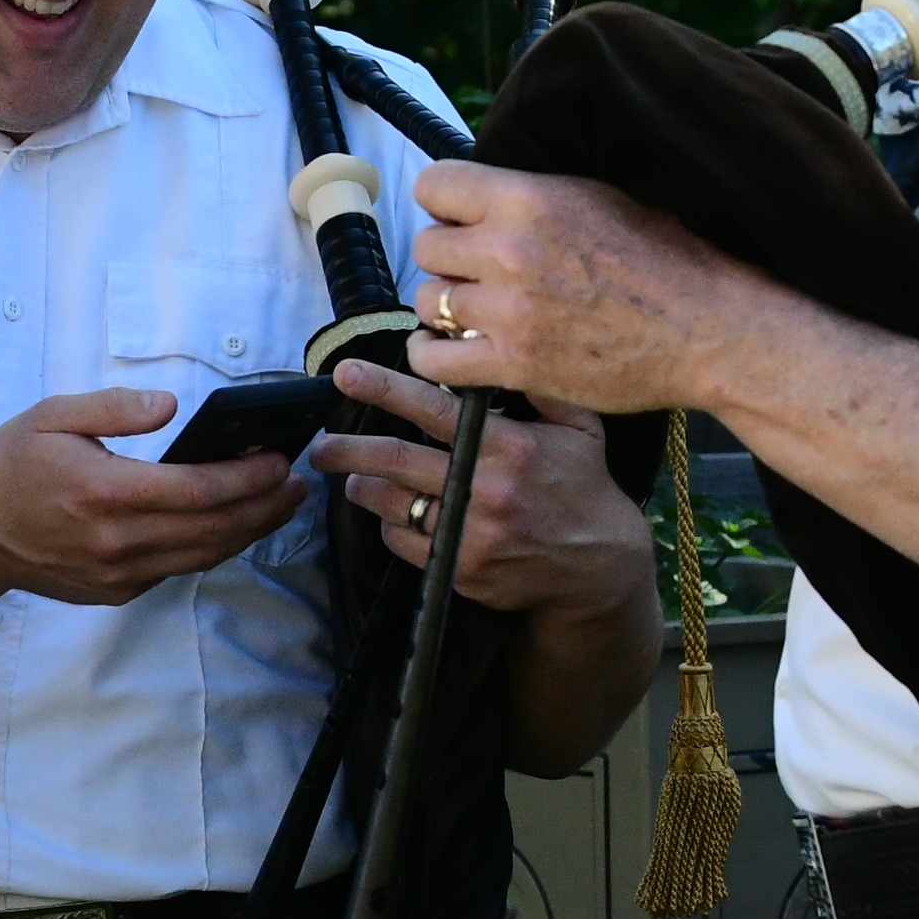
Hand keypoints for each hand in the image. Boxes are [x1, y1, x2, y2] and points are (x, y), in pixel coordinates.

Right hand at [0, 387, 302, 606]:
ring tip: (279, 505)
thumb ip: (114, 407)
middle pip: (214, 529)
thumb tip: (170, 405)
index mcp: (104, 491)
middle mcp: (116, 539)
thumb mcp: (53, 416)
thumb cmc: (12, 468)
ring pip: (204, 556)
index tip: (279, 460)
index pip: (198, 489)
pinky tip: (231, 525)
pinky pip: (178, 570)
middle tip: (296, 484)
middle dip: (264, 506)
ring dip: (249, 532)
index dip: (247, 477)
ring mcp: (118, 572)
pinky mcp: (117, 591)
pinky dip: (212, 548)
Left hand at [316, 362, 648, 619]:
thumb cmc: (585, 490)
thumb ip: (543, 388)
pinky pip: (404, 542)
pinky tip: (390, 513)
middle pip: (395, 460)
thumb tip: (505, 347)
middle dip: (347, 449)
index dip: (385, 388)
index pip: (434, 411)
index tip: (345, 374)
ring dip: (361, 487)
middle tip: (321, 444)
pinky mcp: (459, 569)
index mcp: (509, 447)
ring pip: (391, 503)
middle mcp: (484, 489)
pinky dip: (389, 525)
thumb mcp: (580, 430)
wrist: (597, 572)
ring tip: (349, 477)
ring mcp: (469, 533)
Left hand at [404, 160, 779, 419]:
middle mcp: (509, 250)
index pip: (435, 185)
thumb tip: (485, 194)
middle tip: (480, 271)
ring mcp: (508, 311)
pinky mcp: (513, 364)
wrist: (708, 330)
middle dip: (450, 257)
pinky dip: (435, 356)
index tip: (460, 218)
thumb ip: (534, 195)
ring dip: (450, 307)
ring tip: (482, 312)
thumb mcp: (600, 196)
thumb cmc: (667, 259)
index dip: (445, 203)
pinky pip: (433, 359)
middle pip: (426, 246)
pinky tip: (454, 349)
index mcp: (530, 198)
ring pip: (429, 301)